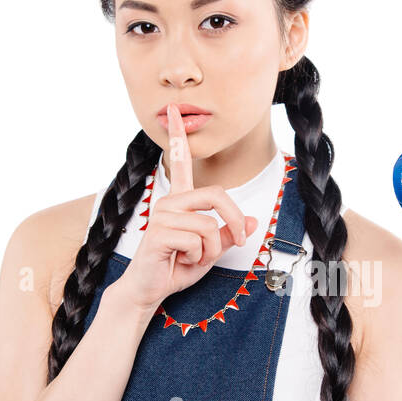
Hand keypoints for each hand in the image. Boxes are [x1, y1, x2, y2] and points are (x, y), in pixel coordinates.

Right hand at [118, 106, 258, 314]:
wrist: (149, 290)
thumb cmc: (176, 267)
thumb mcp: (210, 251)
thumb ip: (227, 235)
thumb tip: (252, 220)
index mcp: (180, 200)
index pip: (180, 161)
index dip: (178, 135)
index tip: (175, 110)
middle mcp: (169, 201)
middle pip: (217, 195)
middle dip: (234, 221)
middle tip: (237, 242)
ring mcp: (162, 215)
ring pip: (208, 225)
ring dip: (210, 250)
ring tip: (192, 257)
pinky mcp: (157, 232)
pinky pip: (197, 240)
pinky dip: (197, 257)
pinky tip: (180, 260)